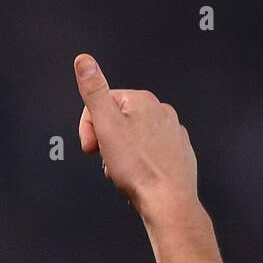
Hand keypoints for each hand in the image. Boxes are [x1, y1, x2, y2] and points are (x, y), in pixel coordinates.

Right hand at [73, 54, 198, 214]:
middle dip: (107, 144)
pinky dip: (141, 165)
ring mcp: (173, 133)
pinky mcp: (179, 154)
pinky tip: (140, 177)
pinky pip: (150, 155)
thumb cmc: (139, 169)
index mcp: (142, 100)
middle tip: (111, 163)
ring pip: (134, 140)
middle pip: (118, 123)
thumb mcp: (106, 126)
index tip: (91, 148)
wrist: (168, 202)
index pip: (101, 104)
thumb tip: (83, 61)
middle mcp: (161, 112)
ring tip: (125, 174)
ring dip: (122, 157)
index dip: (90, 128)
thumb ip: (94, 91)